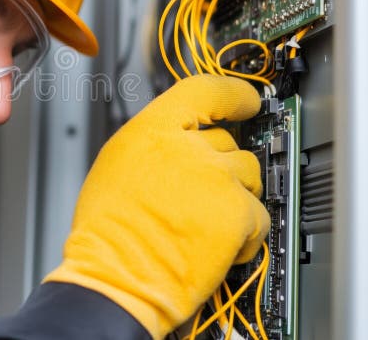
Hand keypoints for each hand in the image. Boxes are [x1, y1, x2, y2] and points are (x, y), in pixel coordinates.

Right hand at [44, 75, 269, 338]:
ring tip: (205, 223)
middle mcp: (187, 146)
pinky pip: (260, 215)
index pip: (205, 90)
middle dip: (220, 167)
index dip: (232, 94)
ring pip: (249, 175)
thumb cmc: (108, 232)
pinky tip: (215, 244)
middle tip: (201, 194)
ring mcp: (216, 177)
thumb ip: (155, 144)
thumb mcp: (116, 166)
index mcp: (152, 129)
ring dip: (235, 197)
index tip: (246, 100)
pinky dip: (245, 233)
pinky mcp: (238, 212)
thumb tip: (183, 141)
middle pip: (228, 141)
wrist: (117, 277)